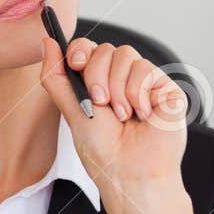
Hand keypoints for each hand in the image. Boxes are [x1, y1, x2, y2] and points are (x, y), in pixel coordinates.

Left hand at [40, 33, 196, 213]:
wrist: (130, 172)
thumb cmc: (102, 150)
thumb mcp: (71, 110)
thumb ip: (56, 76)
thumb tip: (46, 42)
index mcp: (97, 82)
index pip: (87, 47)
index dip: (80, 49)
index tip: (74, 63)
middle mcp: (121, 78)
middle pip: (105, 48)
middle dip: (96, 75)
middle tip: (101, 103)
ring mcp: (145, 82)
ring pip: (126, 54)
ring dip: (117, 88)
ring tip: (123, 116)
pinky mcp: (166, 88)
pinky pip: (146, 69)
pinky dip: (138, 94)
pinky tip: (142, 115)